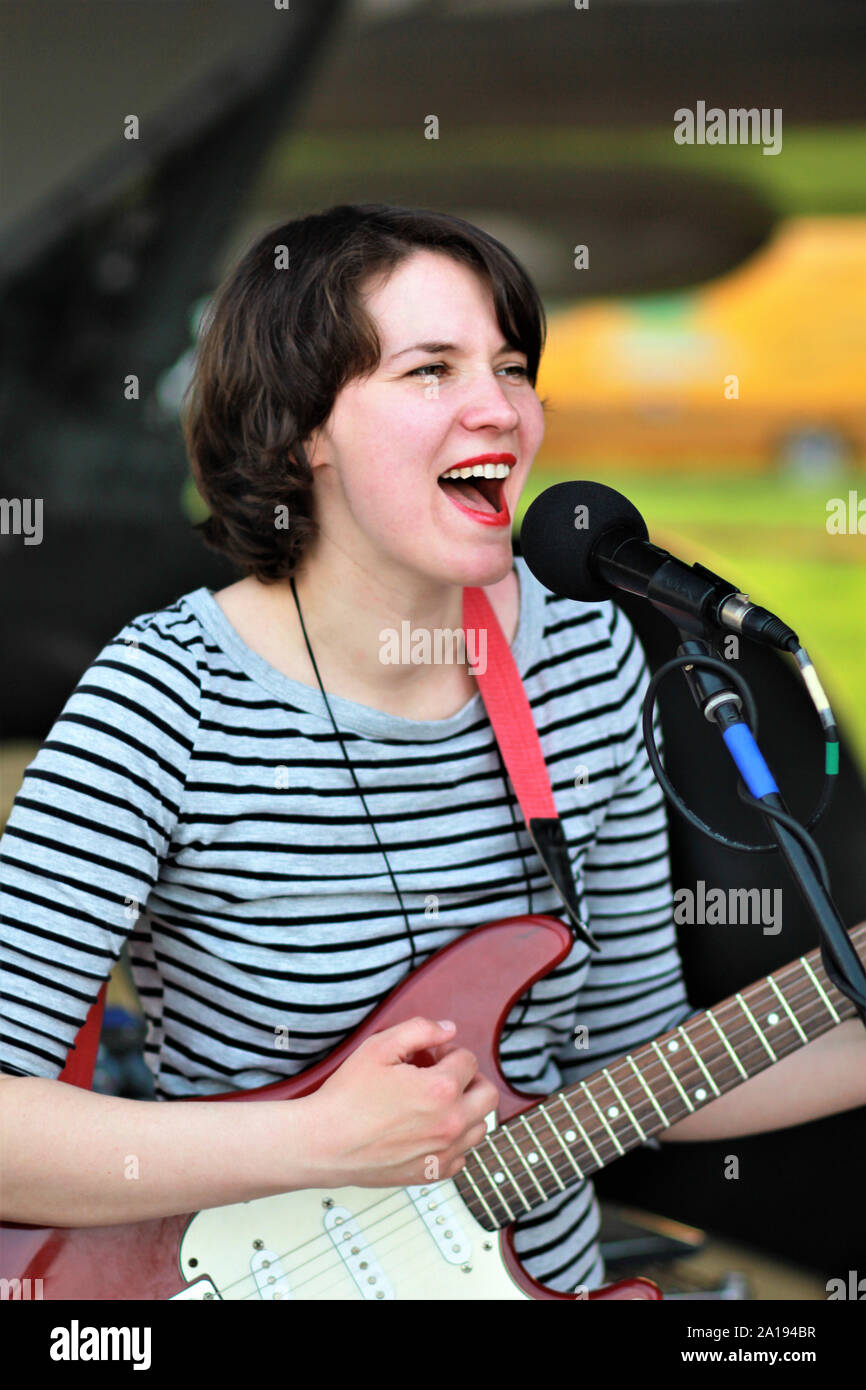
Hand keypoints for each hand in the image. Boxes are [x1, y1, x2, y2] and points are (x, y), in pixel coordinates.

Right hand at [301, 1017, 498, 1188]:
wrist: (325, 1142)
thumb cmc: (347, 1097)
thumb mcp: (379, 1047)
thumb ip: (420, 1029)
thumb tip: (448, 1029)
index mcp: (441, 1090)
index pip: (468, 1061)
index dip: (449, 1052)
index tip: (432, 1056)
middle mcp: (450, 1124)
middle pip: (487, 1095)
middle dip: (470, 1079)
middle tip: (445, 1076)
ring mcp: (443, 1152)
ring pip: (480, 1127)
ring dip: (466, 1110)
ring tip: (437, 1102)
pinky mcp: (432, 1173)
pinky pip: (463, 1155)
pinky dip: (454, 1141)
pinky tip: (430, 1129)